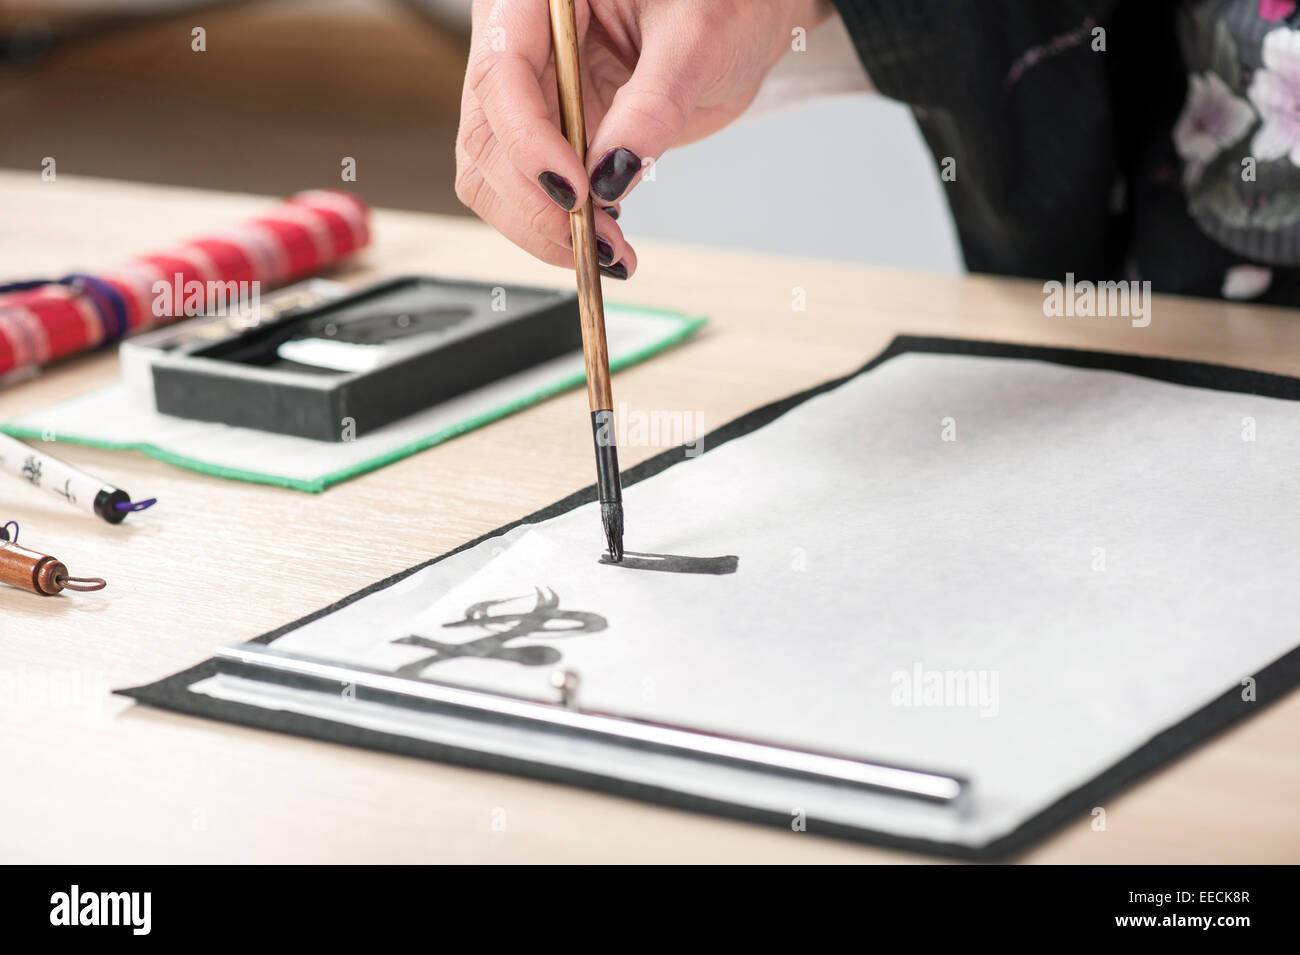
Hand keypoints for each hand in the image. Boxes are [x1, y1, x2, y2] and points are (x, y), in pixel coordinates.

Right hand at [455, 0, 832, 276]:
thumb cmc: (722, 1)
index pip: (501, 71)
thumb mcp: (698, 40)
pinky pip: (525, 187)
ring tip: (609, 251)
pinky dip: (555, 224)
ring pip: (491, 172)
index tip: (576, 193)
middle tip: (596, 242)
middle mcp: (517, 38)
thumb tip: (609, 174)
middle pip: (485, 133)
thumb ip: (652, 104)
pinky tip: (605, 236)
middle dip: (534, 200)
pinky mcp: (547, 131)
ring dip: (540, 225)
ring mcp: (527, 89)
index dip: (529, 141)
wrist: (734, 18)